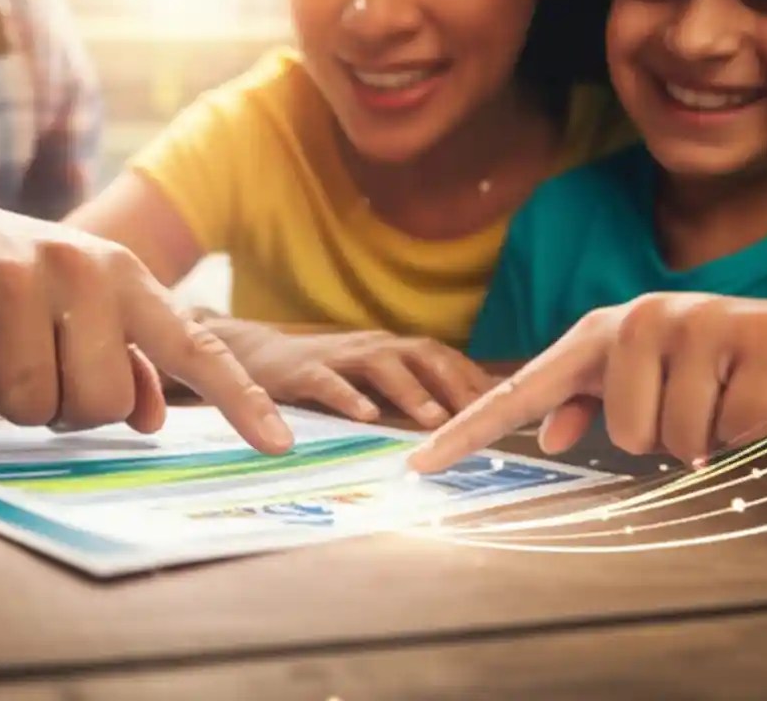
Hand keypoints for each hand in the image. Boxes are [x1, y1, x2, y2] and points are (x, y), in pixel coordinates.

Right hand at [0, 192, 292, 453]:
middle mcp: (82, 268)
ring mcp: (16, 274)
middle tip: (36, 367)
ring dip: (6, 396)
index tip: (281, 446)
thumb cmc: (14, 286)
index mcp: (126, 278)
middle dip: (65, 408)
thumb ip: (126, 362)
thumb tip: (153, 419)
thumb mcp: (81, 313)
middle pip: (101, 403)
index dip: (240, 399)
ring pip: (31, 405)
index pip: (196, 346)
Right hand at [208, 320, 497, 427]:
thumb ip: (412, 395)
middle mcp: (374, 346)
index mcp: (394, 351)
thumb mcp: (374, 384)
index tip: (508, 408)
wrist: (258, 358)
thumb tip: (466, 418)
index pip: (445, 360)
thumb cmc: (326, 376)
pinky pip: (328, 381)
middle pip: (423, 354)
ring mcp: (339, 356)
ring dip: (411, 391)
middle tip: (483, 414)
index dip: (476, 380)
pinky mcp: (303, 370)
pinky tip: (366, 418)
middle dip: (455, 382)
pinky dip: (349, 397)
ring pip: (383, 365)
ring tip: (435, 419)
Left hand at [410, 293, 766, 470]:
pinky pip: (734, 426)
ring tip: (723, 395)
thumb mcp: (641, 379)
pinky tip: (757, 393)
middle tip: (692, 403)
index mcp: (596, 335)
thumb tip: (546, 435)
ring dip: (708, 433)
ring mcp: (694, 325)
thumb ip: (588, 401)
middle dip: (663, 434)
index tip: (417, 465)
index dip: (468, 432)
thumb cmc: (705, 366)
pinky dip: (750, 426)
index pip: (520, 391)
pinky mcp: (750, 341)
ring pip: (677, 436)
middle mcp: (635, 321)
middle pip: (623, 434)